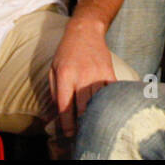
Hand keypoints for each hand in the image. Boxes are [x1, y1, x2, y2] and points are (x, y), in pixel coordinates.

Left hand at [48, 18, 116, 139]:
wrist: (85, 31)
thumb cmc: (66, 52)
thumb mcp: (53, 69)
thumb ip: (54, 93)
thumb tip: (54, 116)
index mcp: (65, 75)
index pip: (66, 106)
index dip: (67, 124)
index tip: (68, 134)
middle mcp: (82, 76)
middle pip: (83, 108)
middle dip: (81, 124)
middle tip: (80, 133)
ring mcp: (97, 73)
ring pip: (98, 102)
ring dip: (94, 116)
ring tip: (92, 125)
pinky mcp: (109, 71)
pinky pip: (111, 92)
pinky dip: (108, 102)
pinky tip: (106, 109)